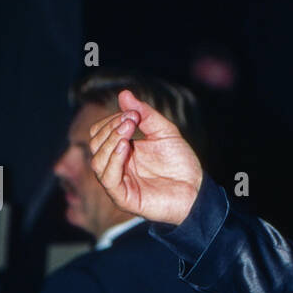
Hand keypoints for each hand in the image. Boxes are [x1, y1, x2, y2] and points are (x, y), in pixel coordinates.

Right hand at [89, 90, 203, 224]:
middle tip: (131, 120)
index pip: (100, 132)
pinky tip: (124, 146)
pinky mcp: (124, 198)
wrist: (197, 189)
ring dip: (111, 141)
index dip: (111, 120)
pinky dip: (113, 160)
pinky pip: (108, 179)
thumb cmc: (181, 163)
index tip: (133, 113)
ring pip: (98, 161)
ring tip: (128, 129)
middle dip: (111, 128)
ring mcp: (118, 183)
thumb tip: (124, 94)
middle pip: (96, 144)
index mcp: (121, 151)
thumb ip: (145, 114)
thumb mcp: (164, 131)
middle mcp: (116, 167)